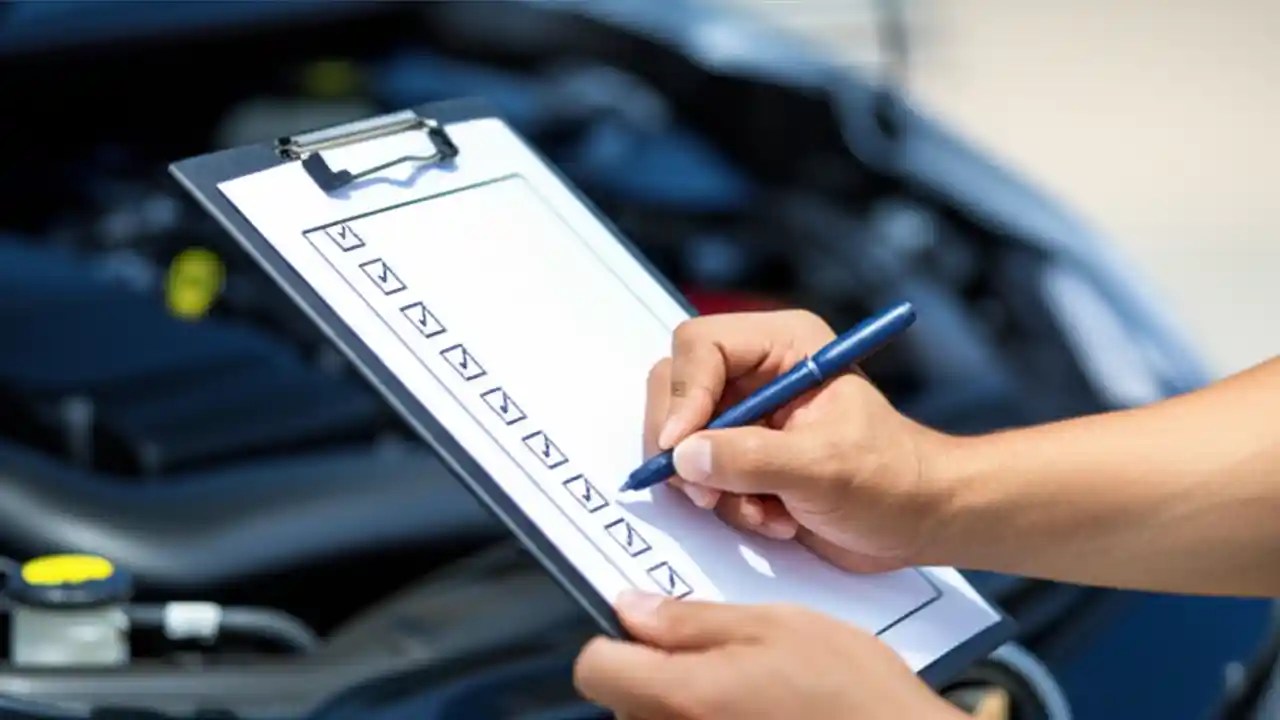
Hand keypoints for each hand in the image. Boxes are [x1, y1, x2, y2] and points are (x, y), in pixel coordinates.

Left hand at [574, 590, 964, 719]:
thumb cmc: (851, 690)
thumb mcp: (772, 624)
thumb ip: (691, 619)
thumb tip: (630, 607)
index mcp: (682, 695)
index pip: (594, 670)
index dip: (615, 643)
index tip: (646, 634)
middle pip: (623, 703)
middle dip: (655, 675)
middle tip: (715, 660)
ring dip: (682, 706)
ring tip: (745, 693)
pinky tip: (755, 716)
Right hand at [646, 310, 954, 572]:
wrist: (919, 520)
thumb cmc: (892, 481)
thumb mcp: (823, 469)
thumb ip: (751, 459)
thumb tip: (684, 455)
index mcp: (784, 345)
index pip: (699, 346)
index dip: (682, 396)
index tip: (679, 448)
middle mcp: (758, 371)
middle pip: (675, 387)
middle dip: (687, 447)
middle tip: (708, 493)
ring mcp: (747, 414)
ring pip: (682, 439)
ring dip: (713, 486)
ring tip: (763, 511)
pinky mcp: (744, 454)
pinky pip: (700, 474)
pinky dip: (727, 504)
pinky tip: (773, 518)